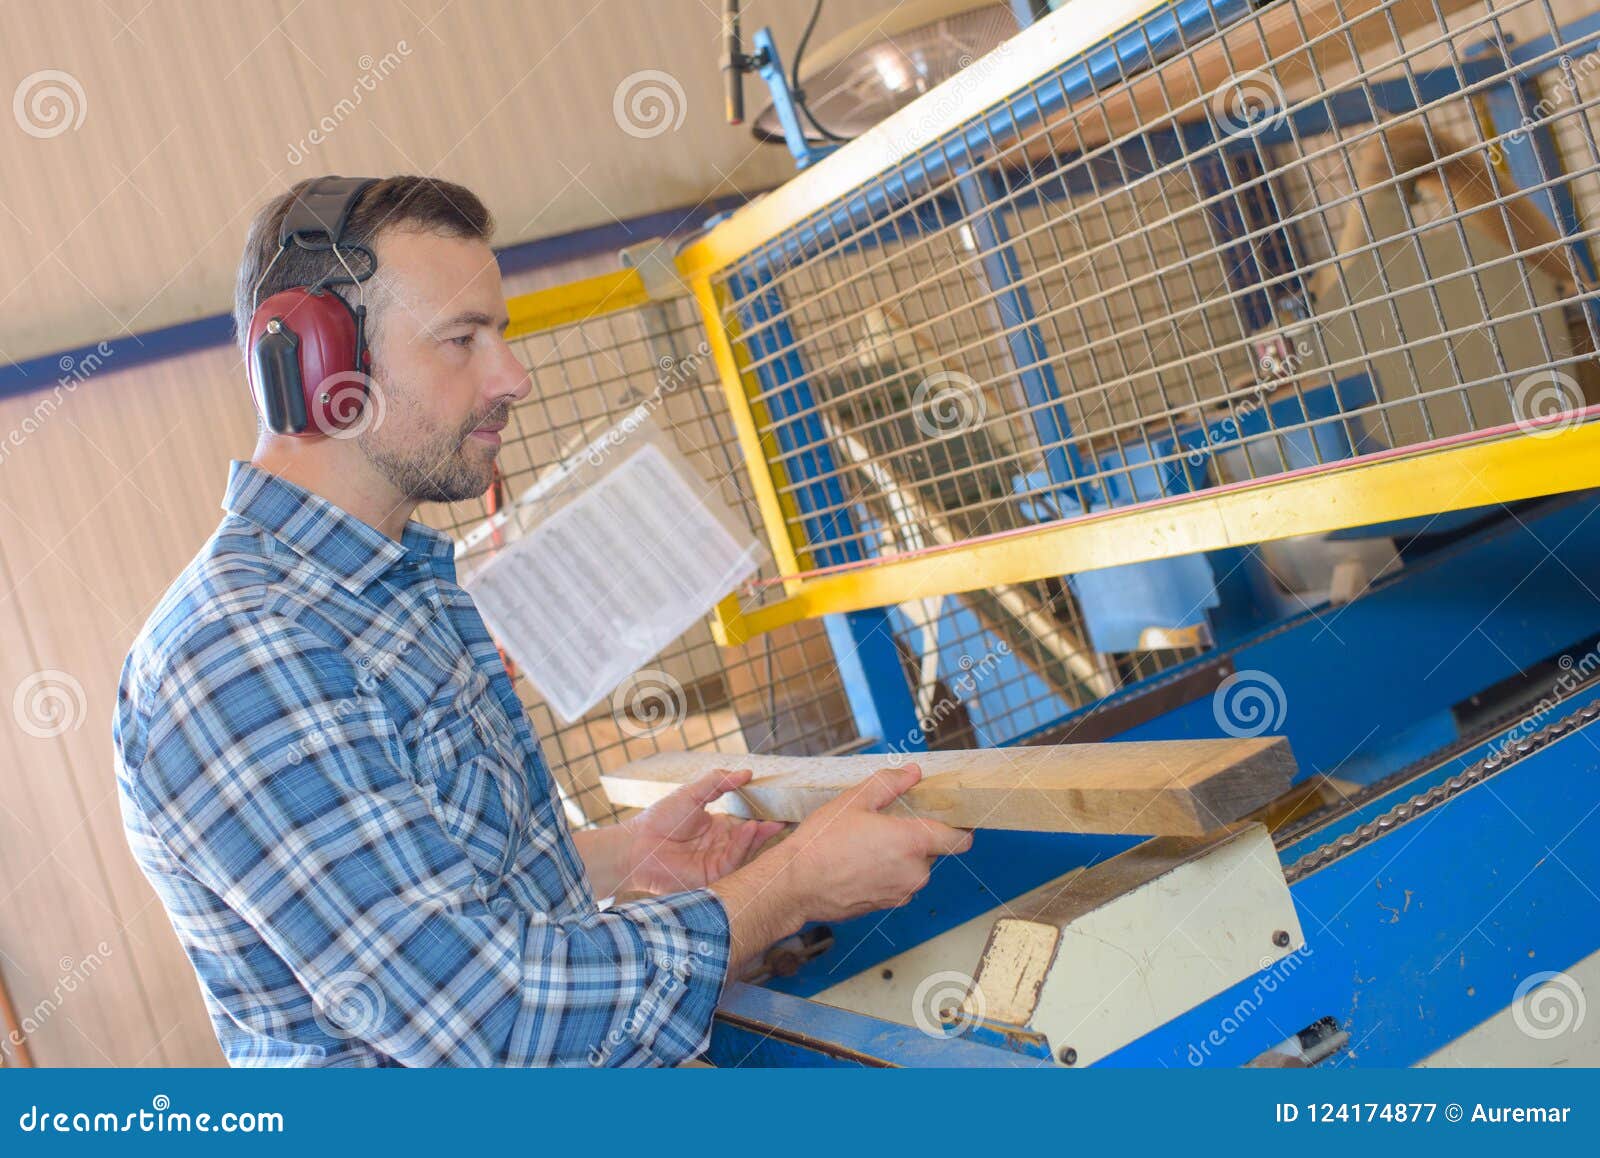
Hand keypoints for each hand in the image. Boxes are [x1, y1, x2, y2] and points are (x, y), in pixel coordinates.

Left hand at [619, 768, 785, 893]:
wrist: (636, 846)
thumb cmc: (659, 819)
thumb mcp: (691, 793)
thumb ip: (718, 782)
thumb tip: (746, 772)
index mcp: (716, 827)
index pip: (745, 820)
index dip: (761, 813)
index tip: (777, 804)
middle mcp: (720, 845)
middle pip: (750, 837)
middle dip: (767, 828)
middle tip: (785, 817)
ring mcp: (717, 861)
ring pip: (745, 849)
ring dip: (757, 835)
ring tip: (767, 821)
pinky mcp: (712, 876)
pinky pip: (733, 860)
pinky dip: (743, 845)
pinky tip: (749, 829)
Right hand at [775, 763, 971, 922]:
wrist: (795, 884)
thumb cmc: (822, 843)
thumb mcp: (854, 801)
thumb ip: (889, 784)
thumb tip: (912, 773)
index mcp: (913, 843)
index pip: (960, 840)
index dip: (961, 828)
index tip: (953, 819)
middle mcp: (914, 872)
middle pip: (932, 851)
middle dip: (915, 838)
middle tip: (886, 824)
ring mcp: (900, 893)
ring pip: (913, 869)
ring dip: (899, 857)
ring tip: (866, 844)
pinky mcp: (885, 905)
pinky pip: (897, 884)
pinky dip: (886, 873)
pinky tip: (859, 863)